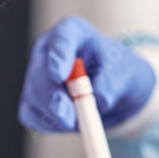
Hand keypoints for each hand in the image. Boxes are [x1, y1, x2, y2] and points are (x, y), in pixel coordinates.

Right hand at [18, 16, 154, 131]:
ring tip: (77, 121)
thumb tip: (98, 99)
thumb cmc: (120, 73)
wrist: (117, 91)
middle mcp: (48, 51)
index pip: (61, 39)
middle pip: (39, 72)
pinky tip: (67, 123)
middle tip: (67, 114)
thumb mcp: (128, 74)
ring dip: (53, 114)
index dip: (58, 57)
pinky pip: (31, 115)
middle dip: (51, 96)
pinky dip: (48, 124)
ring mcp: (37, 75)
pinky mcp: (33, 99)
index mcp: (73, 33)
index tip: (60, 75)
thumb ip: (113, 83)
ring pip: (33, 96)